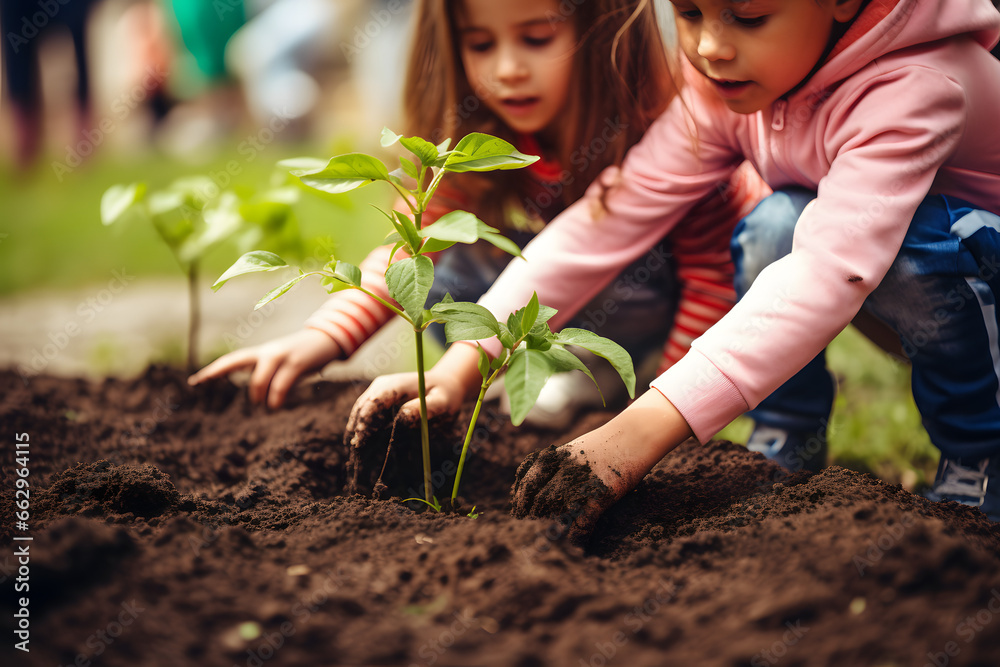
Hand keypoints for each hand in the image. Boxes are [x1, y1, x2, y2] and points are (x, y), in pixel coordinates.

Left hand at [187, 328, 342, 407]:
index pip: (232, 361)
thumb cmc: (304, 358)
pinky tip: (275, 406)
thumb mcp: (284, 367)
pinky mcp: (297, 363)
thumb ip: (269, 377)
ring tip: (264, 406)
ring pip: (259, 377)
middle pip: (237, 361)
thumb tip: (258, 396)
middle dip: (219, 372)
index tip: (194, 381)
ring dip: (258, 395)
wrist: (328, 342)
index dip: (213, 370)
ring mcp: (281, 356)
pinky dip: (276, 397)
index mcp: (262, 354)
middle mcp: (267, 352)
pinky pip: (281, 383)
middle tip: (222, 392)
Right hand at [344, 343, 483, 450]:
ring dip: (356, 431)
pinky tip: (363, 446)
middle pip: (362, 407)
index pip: (374, 402)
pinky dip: (361, 429)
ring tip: (357, 454)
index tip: (361, 441)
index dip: (365, 422)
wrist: (444, 384)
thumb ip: (422, 409)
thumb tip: (402, 418)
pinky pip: (364, 414)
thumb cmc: (445, 395)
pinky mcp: (378, 400)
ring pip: (359, 411)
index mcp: (396, 384)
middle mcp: (382, 385)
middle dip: (357, 430)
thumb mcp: (441, 402)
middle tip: (357, 454)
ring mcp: (377, 391)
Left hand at [510, 389, 692, 543]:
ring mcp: (580, 482)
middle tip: (533, 523)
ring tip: (550, 535)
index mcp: (556, 455)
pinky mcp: (598, 495)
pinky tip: (576, 543)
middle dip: (534, 512)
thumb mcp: (576, 447)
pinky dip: (576, 536)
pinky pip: (580, 523)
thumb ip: (558, 463)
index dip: (520, 495)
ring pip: (554, 510)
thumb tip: (538, 481)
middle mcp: (564, 468)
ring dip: (551, 524)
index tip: (517, 507)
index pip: (527, 477)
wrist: (635, 435)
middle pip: (537, 496)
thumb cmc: (608, 442)